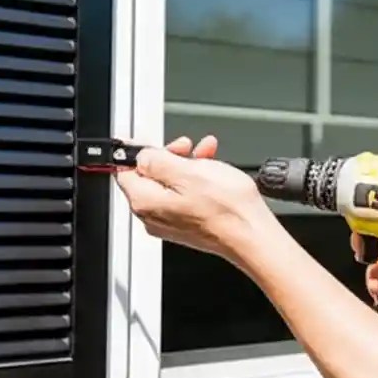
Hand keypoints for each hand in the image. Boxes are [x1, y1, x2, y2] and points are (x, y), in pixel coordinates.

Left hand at [115, 135, 280, 265]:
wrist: (251, 235)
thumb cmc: (225, 208)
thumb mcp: (187, 171)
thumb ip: (155, 159)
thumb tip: (139, 154)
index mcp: (145, 202)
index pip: (125, 170)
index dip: (141, 151)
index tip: (158, 142)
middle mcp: (152, 216)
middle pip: (148, 176)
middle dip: (169, 155)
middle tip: (187, 147)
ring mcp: (170, 222)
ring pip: (170, 183)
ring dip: (187, 164)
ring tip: (207, 154)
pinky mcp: (187, 225)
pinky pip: (184, 195)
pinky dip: (196, 179)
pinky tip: (213, 170)